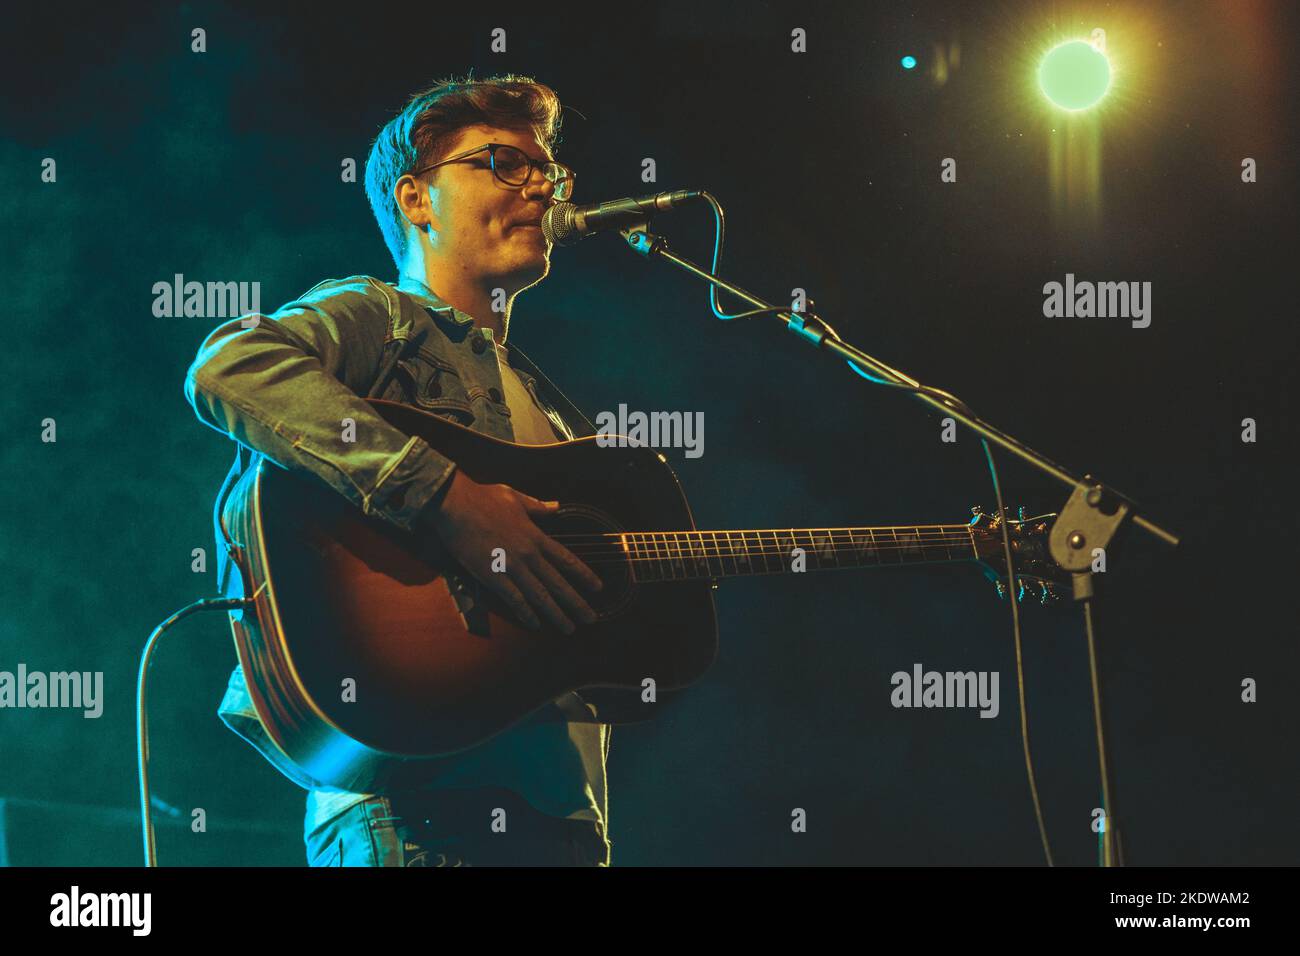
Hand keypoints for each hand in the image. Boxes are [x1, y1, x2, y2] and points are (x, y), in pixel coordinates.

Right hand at [424, 470, 602, 633]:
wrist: (455, 505)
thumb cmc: (483, 498)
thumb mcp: (515, 497)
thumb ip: (538, 506)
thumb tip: (555, 506)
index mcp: (535, 536)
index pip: (567, 560)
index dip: (584, 575)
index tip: (598, 588)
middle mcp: (528, 555)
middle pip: (558, 583)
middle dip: (577, 603)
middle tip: (591, 618)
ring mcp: (511, 567)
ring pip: (540, 596)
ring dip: (556, 614)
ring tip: (569, 628)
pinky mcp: (492, 576)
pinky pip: (513, 599)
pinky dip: (526, 613)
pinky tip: (535, 624)